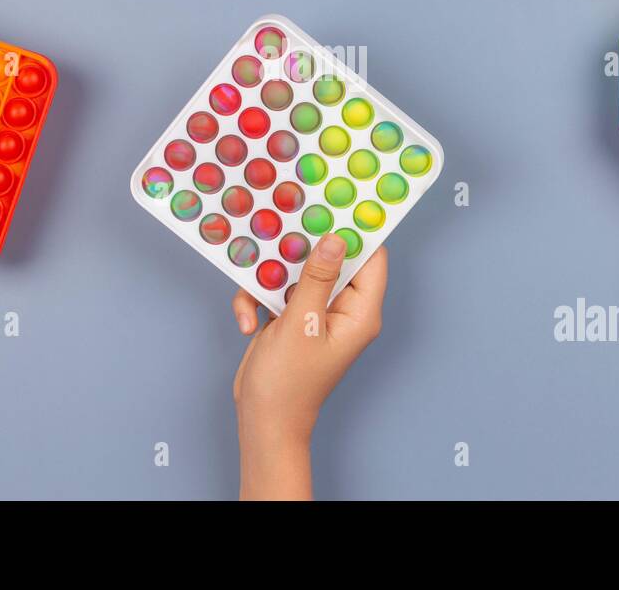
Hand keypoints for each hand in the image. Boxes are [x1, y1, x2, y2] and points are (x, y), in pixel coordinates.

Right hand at [231, 233, 386, 498]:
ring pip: (297, 271)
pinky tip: (247, 322)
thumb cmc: (288, 382)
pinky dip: (258, 300)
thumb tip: (336, 238)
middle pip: (330, 258)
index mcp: (360, 312)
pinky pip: (277, 290)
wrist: (262, 420)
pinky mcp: (293, 316)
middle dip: (302, 247)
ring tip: (254, 292)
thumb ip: (317, 278)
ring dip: (270, 277)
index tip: (337, 199)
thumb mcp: (301, 323)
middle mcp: (343, 308)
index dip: (358, 228)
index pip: (371, 258)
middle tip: (280, 225)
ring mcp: (316, 312)